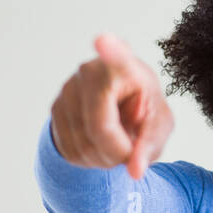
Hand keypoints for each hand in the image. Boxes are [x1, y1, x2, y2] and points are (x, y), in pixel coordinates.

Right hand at [49, 32, 174, 180]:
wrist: (118, 103)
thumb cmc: (143, 109)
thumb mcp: (158, 125)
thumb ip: (150, 145)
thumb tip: (135, 171)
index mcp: (125, 67)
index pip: (118, 58)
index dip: (111, 51)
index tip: (103, 40)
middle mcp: (90, 71)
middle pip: (100, 129)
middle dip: (118, 152)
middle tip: (131, 150)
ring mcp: (68, 88)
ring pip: (83, 146)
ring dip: (104, 159)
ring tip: (116, 143)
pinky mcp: (55, 107)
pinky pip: (70, 150)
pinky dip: (88, 159)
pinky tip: (98, 144)